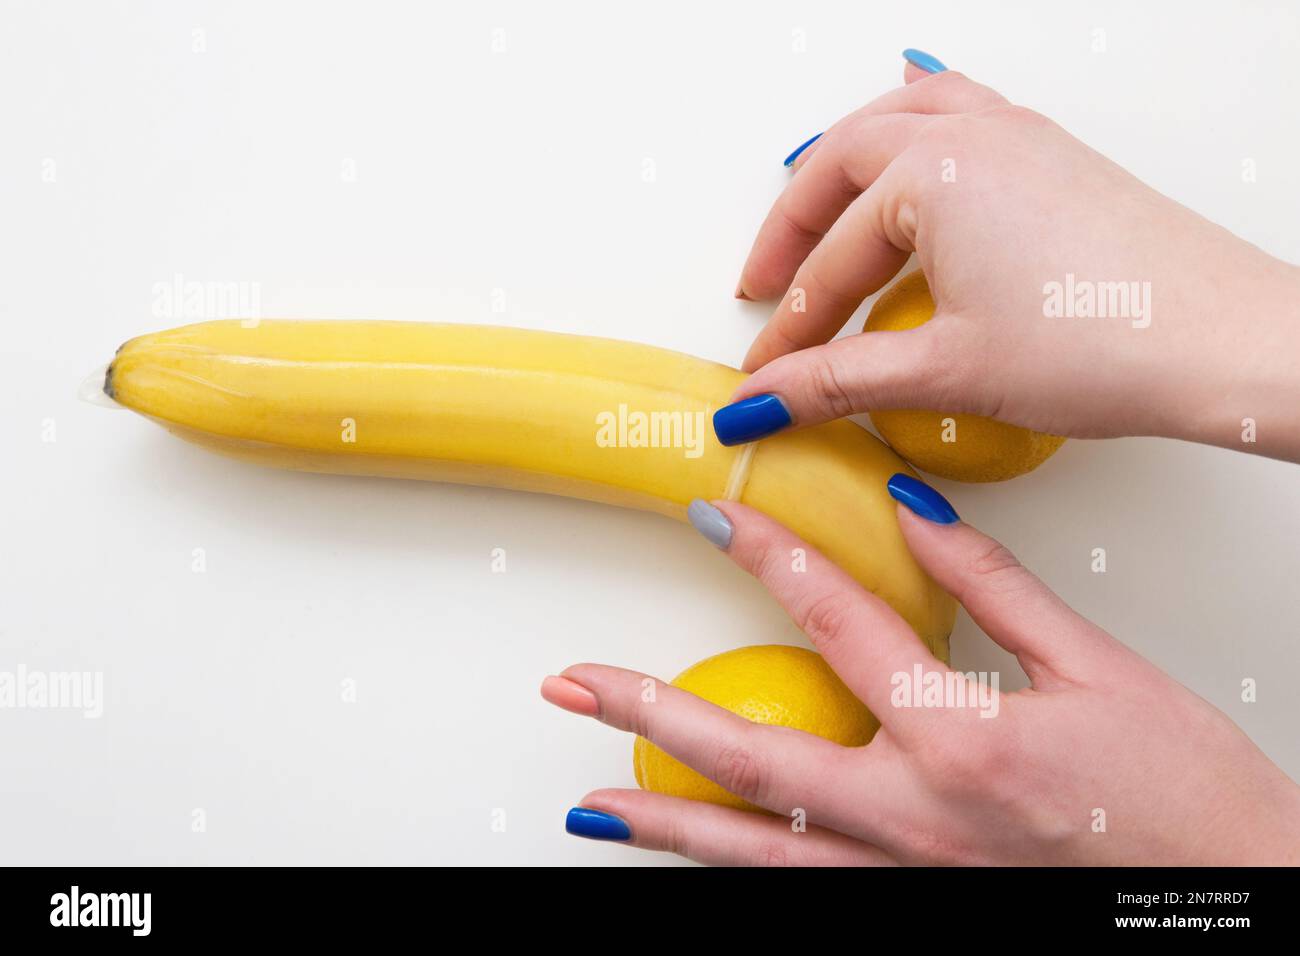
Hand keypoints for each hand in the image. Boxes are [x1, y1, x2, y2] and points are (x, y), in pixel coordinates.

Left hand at [541, 480, 1299, 864]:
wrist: (1242, 900)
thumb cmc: (1185, 796)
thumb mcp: (1097, 668)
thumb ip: (994, 587)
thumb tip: (915, 514)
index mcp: (960, 734)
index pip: (837, 621)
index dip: (769, 558)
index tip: (715, 518)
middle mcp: (914, 815)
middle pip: (751, 756)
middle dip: (650, 715)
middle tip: (574, 685)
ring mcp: (904, 878)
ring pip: (755, 851)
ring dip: (664, 825)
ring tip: (591, 805)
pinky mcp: (912, 911)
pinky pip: (803, 895)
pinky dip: (739, 874)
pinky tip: (695, 861)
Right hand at [724, 59, 1299, 461]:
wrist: (1222, 341)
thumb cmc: (1109, 341)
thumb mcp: (946, 369)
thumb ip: (837, 382)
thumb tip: (766, 400)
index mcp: (932, 175)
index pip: (831, 265)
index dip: (790, 331)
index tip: (767, 376)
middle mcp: (971, 136)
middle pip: (842, 169)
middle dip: (792, 232)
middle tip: (763, 289)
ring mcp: (1016, 137)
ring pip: (897, 121)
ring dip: (842, 165)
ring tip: (811, 208)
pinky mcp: (1050, 155)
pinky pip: (961, 109)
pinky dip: (914, 119)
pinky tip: (911, 128)